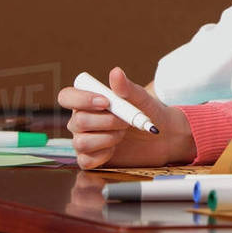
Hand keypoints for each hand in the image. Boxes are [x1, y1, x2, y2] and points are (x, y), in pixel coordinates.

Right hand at [58, 66, 194, 168]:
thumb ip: (127, 87)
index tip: (106, 102)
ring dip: (107, 138)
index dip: (81, 99)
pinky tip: (115, 149)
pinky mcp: (90, 159)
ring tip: (123, 133)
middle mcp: (81, 120)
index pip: (67, 96)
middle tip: (126, 121)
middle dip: (106, 122)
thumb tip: (115, 72)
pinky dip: (103, 154)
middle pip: (77, 122)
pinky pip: (85, 160)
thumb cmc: (150, 112)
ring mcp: (85, 140)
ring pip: (80, 142)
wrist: (164, 135)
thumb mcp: (141, 98)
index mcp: (89, 101)